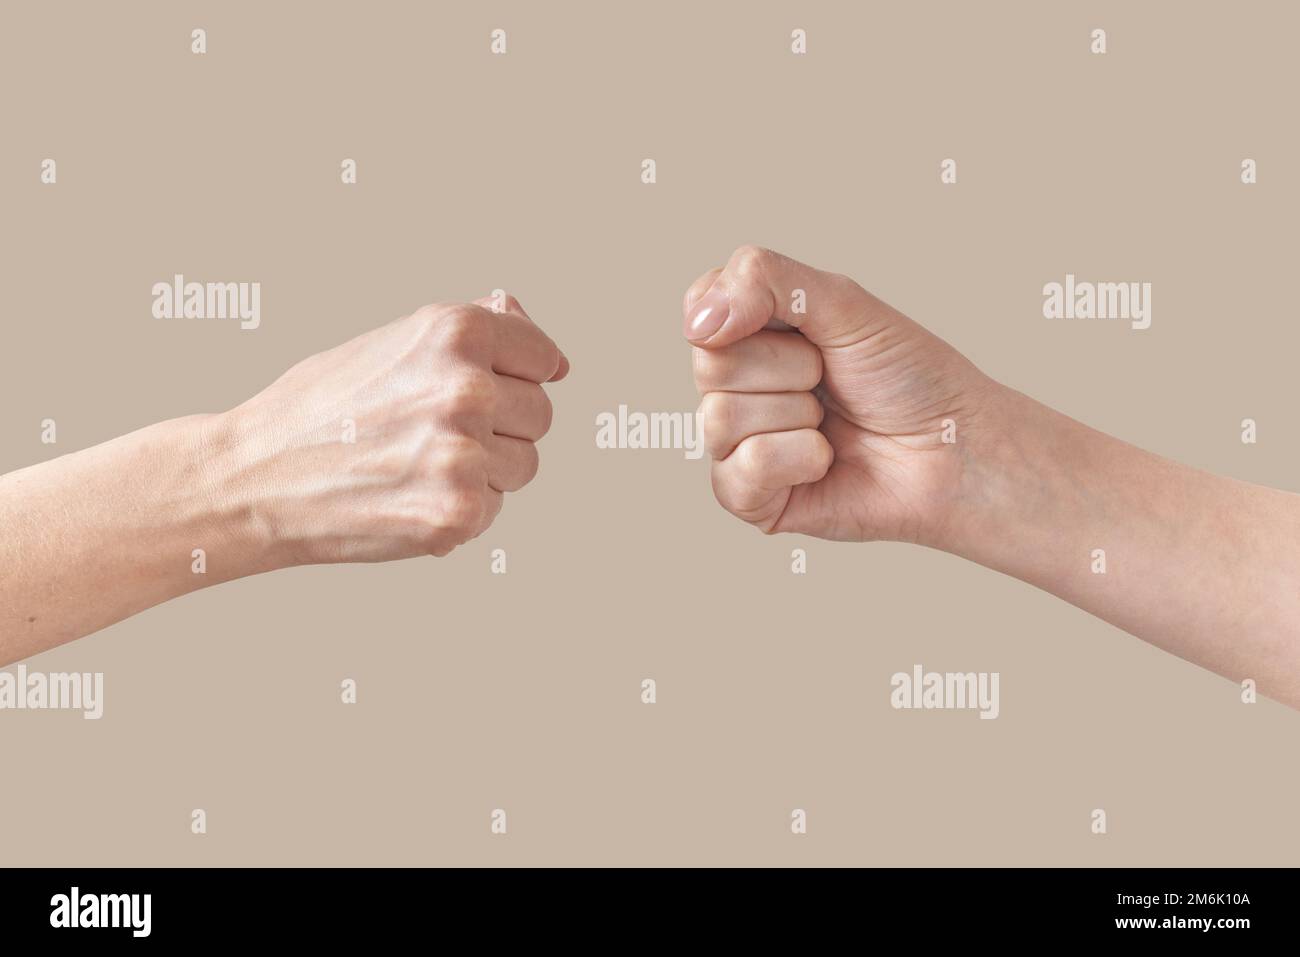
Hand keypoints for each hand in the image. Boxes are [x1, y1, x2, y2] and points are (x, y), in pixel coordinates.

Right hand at [214, 296, 568, 564]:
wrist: (252, 477)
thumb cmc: (324, 406)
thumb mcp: (397, 342)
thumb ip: (474, 333)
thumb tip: (543, 344)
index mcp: (456, 332)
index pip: (544, 359)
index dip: (514, 378)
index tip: (478, 391)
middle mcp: (465, 387)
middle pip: (540, 415)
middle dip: (501, 427)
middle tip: (428, 433)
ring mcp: (462, 453)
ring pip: (525, 466)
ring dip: (484, 472)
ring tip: (414, 464)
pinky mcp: (457, 511)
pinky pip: (496, 509)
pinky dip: (460, 511)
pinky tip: (406, 497)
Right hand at [684, 245, 991, 543]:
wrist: (956, 448)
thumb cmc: (910, 377)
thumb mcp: (842, 303)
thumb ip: (766, 282)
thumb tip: (699, 320)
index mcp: (753, 335)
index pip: (701, 309)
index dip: (740, 313)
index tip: (800, 324)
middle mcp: (738, 390)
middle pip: (710, 365)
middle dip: (788, 367)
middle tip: (830, 378)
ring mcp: (740, 446)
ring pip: (720, 419)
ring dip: (797, 415)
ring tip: (832, 423)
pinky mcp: (752, 501)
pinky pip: (740, 471)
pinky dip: (796, 459)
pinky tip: (826, 461)